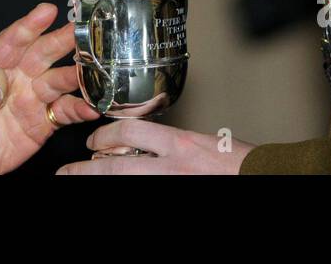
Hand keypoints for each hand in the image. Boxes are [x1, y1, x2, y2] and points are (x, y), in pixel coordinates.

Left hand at [0, 3, 99, 173]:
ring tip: (95, 69)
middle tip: (80, 30)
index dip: (28, 27)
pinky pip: (64, 111)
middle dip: (60, 41)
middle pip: (40, 54)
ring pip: (58, 79)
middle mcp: (14, 78)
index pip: (9, 43)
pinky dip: (80, 108)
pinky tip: (92, 107)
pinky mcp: (43, 121)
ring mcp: (30, 98)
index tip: (46, 11)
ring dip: (76, 74)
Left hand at [56, 120, 255, 174]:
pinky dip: (125, 192)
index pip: (130, 132)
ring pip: (125, 183)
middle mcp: (173, 168)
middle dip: (85, 171)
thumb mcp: (203, 142)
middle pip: (116, 168)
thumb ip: (172, 143)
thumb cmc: (241, 163)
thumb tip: (143, 147)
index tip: (93, 141)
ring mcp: (173, 185)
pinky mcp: (176, 198)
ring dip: (102, 183)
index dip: (104, 135)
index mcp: (180, 144)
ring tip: (82, 183)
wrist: (265, 178)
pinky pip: (140, 194)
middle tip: (64, 174)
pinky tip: (113, 192)